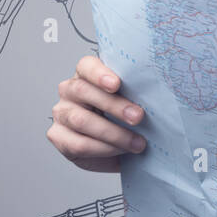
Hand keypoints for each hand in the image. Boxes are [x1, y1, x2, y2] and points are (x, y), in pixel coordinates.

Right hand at [47, 54, 145, 172]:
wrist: (115, 145)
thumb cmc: (125, 116)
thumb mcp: (132, 100)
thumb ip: (136, 94)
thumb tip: (157, 96)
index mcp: (87, 74)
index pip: (86, 66)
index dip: (100, 73)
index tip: (117, 84)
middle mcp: (70, 90)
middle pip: (84, 92)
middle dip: (115, 106)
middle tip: (138, 116)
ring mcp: (62, 113)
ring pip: (82, 120)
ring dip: (113, 133)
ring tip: (137, 142)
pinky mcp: (58, 136)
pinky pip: (79, 143)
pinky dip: (104, 149)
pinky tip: (121, 150)